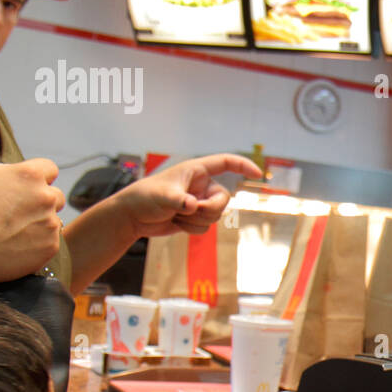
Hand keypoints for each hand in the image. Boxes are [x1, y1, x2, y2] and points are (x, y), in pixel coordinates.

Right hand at [0, 149, 63, 281]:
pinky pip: (49, 243)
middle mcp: (47, 198)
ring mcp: (50, 225)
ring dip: (39, 222)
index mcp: (31, 175)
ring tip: (15, 229)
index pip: (49, 168)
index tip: (23, 184)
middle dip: (42, 200)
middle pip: (55, 196)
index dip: (36, 175)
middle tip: (19, 208)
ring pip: (52, 221)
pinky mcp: (48, 249)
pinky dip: (37, 245)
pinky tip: (16, 246)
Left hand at [113, 154, 262, 238]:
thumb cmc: (144, 197)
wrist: (132, 216)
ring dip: (196, 221)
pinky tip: (175, 223)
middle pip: (224, 199)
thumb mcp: (162, 196)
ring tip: (175, 216)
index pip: (225, 162)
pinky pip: (206, 227)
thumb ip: (179, 200)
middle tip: (189, 210)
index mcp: (196, 171)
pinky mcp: (194, 217)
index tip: (258, 175)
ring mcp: (199, 202)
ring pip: (215, 216)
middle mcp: (201, 185)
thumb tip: (193, 206)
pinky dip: (192, 229)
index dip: (243, 166)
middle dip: (209, 209)